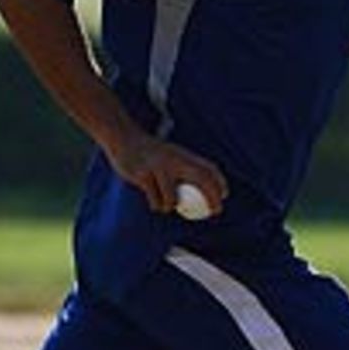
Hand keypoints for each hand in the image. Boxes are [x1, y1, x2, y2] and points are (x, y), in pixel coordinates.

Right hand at [108, 124, 227, 216]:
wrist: (123, 138)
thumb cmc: (149, 152)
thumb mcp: (169, 155)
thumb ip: (183, 167)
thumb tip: (198, 188)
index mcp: (182, 154)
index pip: (207, 166)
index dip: (220, 181)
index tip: (224, 196)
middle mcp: (174, 159)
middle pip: (202, 179)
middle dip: (212, 197)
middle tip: (215, 212)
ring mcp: (158, 167)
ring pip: (173, 199)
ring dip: (170, 207)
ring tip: (165, 206)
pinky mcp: (144, 176)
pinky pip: (155, 200)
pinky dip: (157, 205)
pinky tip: (155, 204)